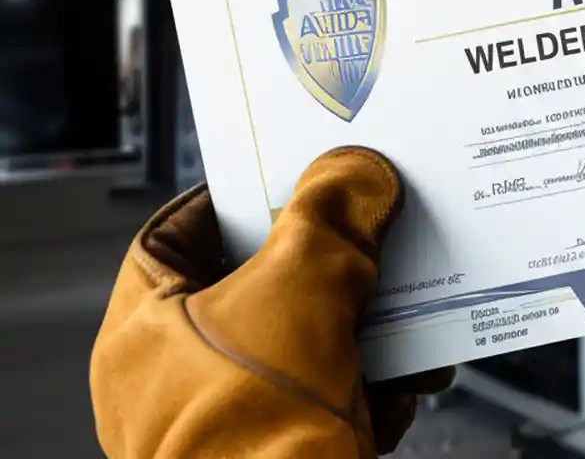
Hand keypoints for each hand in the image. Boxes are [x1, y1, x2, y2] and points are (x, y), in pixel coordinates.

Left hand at [90, 148, 452, 457]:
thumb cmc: (252, 432)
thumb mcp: (299, 289)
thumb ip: (330, 217)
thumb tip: (359, 174)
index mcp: (151, 325)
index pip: (184, 230)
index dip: (243, 192)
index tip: (301, 168)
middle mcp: (188, 369)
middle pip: (269, 280)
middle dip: (340, 260)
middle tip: (380, 228)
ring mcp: (242, 414)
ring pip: (317, 338)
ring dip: (379, 322)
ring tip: (420, 307)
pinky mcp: (292, 449)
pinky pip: (342, 392)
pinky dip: (384, 380)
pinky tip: (419, 377)